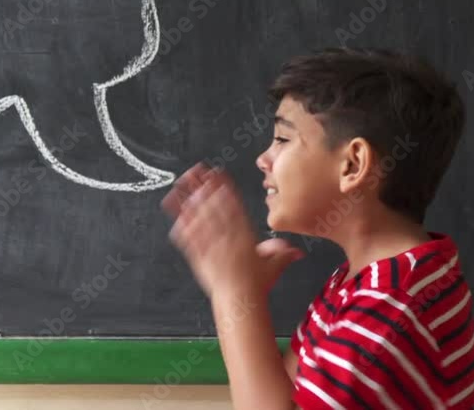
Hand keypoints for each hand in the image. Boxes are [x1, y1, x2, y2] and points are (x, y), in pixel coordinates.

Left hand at [162, 164, 301, 296]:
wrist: (240, 303)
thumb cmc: (256, 285)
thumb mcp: (274, 266)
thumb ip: (282, 253)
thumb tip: (297, 249)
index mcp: (244, 236)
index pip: (234, 206)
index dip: (224, 188)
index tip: (217, 174)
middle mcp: (227, 238)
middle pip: (214, 207)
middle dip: (204, 187)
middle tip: (195, 171)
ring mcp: (212, 247)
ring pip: (200, 219)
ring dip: (191, 200)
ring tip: (182, 185)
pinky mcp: (199, 257)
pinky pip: (189, 238)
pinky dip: (182, 225)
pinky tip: (176, 214)